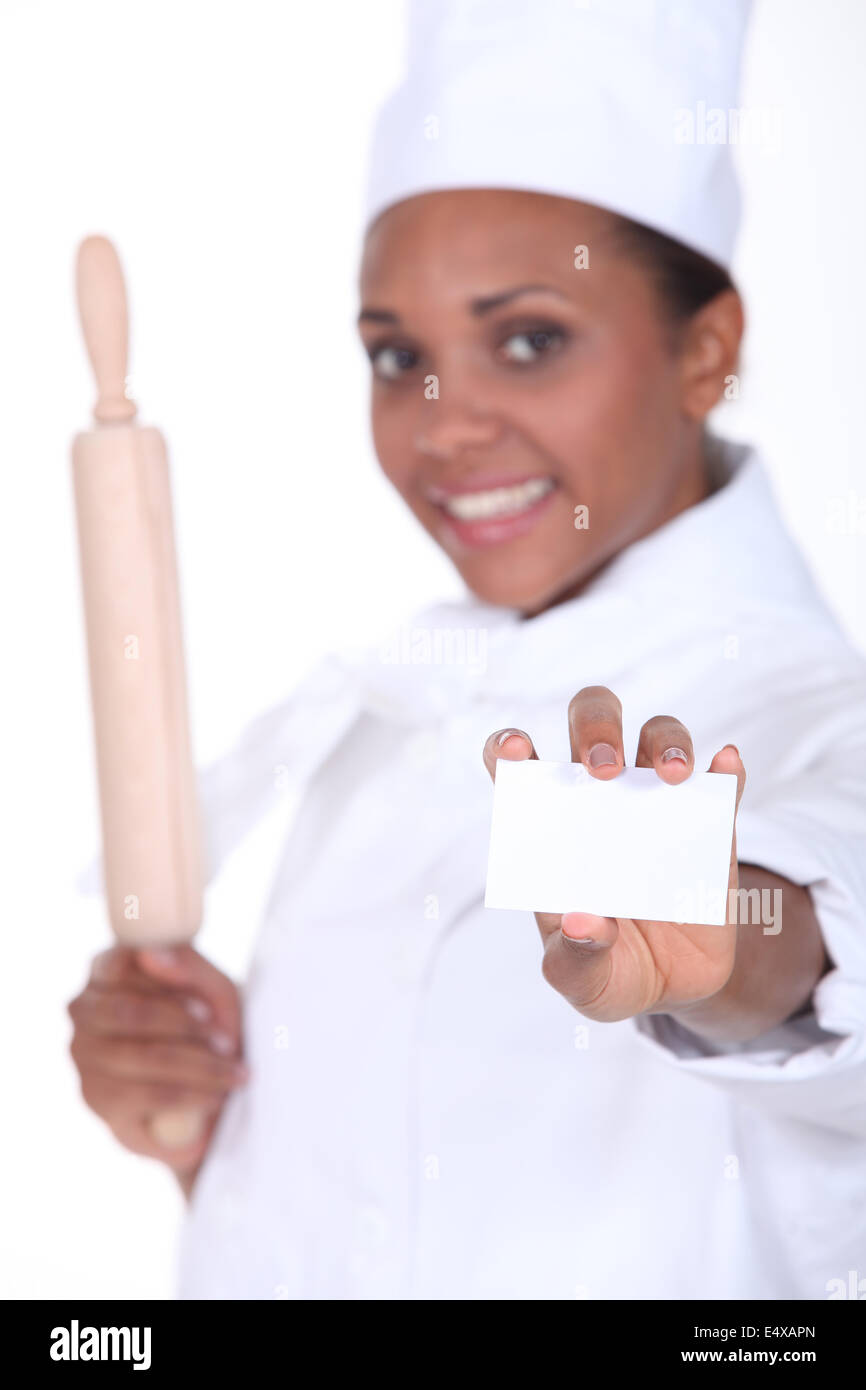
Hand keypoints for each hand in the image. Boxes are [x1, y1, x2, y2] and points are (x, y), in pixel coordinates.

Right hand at [68, 945, 247, 1185]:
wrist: (211, 1081)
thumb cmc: (207, 1021)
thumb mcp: (212, 987)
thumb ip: (186, 965)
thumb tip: (148, 955)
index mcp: (106, 969)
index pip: (121, 967)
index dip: (166, 987)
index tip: (206, 1008)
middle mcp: (84, 1009)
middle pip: (128, 1013)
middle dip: (185, 1030)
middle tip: (226, 1043)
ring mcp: (83, 1053)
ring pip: (138, 1055)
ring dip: (195, 1065)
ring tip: (231, 1072)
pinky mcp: (94, 1096)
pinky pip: (141, 1094)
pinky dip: (187, 1094)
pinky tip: (214, 1096)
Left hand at [483, 685, 745, 1023]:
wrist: (671, 990)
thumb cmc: (606, 970)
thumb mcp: (582, 979)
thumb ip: (575, 958)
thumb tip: (584, 924)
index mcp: (549, 825)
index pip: (518, 766)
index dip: (507, 747)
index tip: (514, 749)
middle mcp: (599, 798)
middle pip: (592, 725)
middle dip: (597, 728)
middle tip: (605, 771)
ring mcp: (656, 805)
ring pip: (658, 736)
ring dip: (666, 742)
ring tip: (671, 777)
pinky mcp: (710, 825)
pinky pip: (721, 782)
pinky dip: (725, 769)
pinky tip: (726, 767)